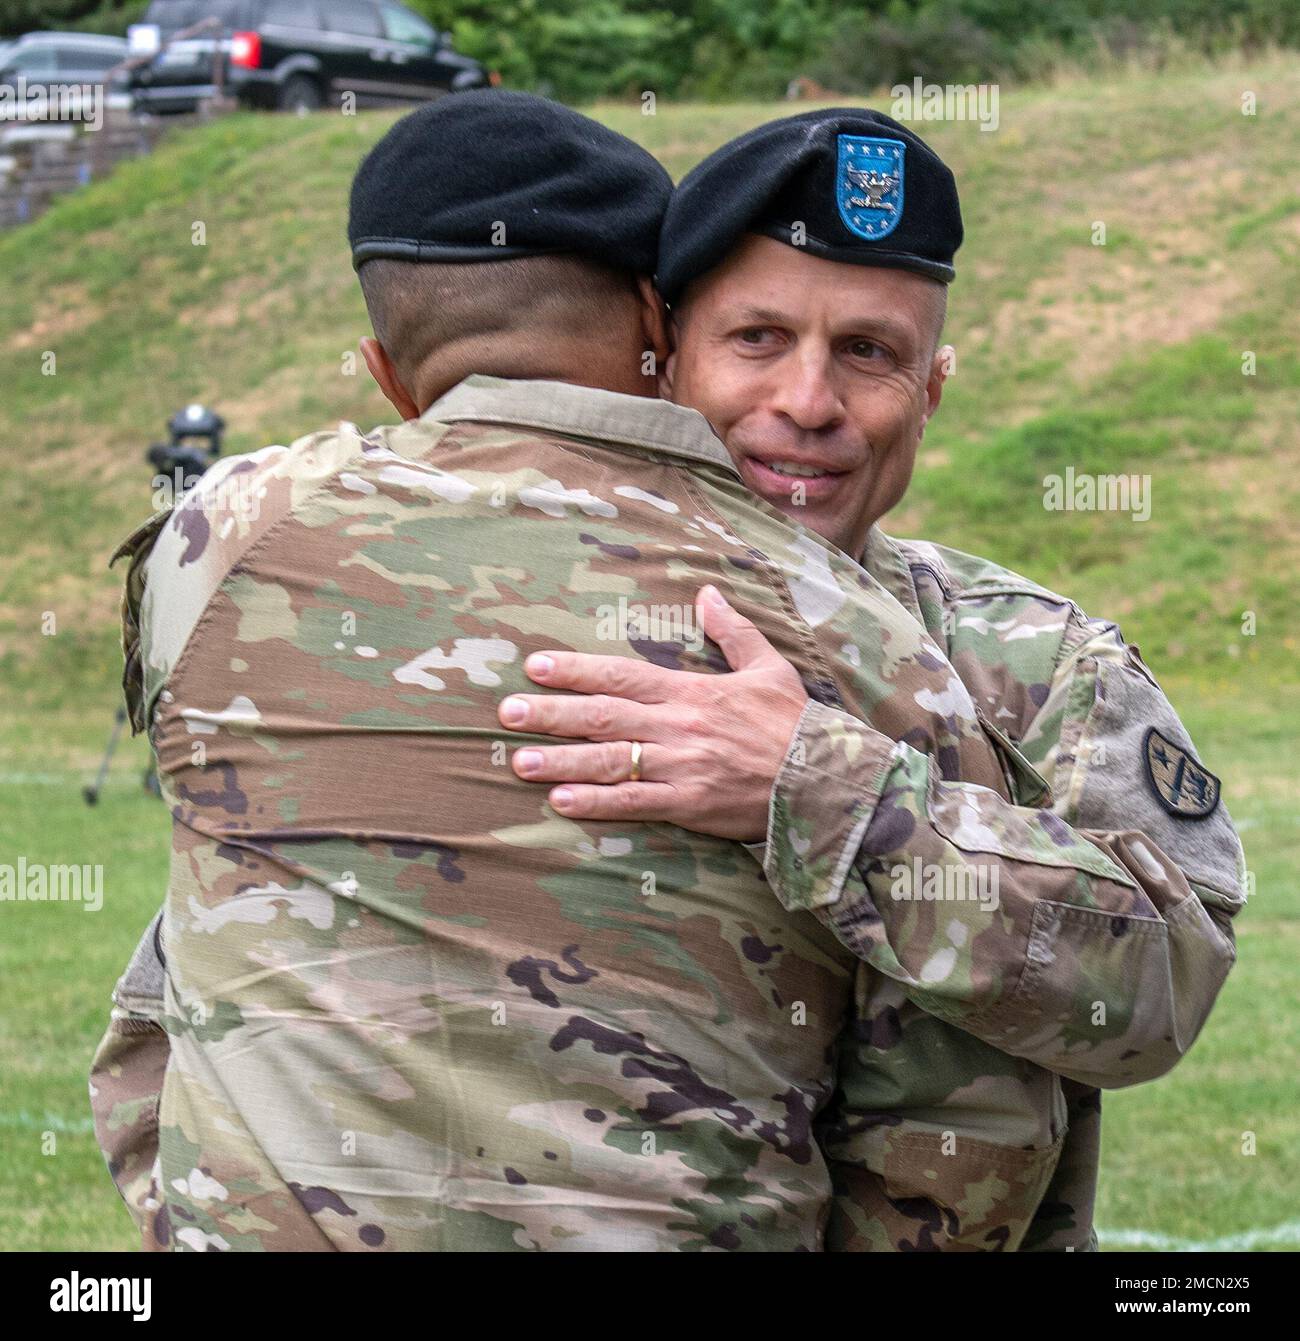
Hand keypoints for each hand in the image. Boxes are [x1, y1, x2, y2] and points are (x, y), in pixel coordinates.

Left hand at [497, 585, 808, 840]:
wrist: (825, 780)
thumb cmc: (795, 725)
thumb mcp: (770, 667)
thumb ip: (733, 631)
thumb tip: (706, 593)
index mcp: (691, 691)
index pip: (621, 675)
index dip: (575, 670)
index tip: (535, 666)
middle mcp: (678, 726)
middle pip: (602, 716)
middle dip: (551, 714)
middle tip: (506, 713)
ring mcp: (681, 766)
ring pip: (609, 760)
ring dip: (561, 761)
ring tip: (518, 761)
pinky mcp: (689, 804)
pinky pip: (635, 803)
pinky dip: (597, 803)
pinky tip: (562, 803)